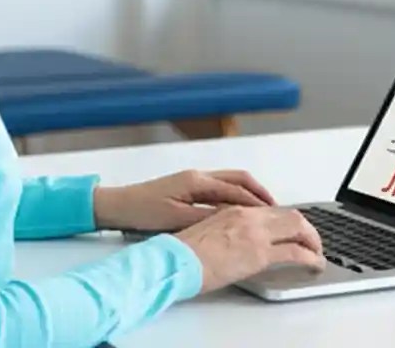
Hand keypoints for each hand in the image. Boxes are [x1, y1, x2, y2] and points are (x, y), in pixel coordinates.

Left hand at [92, 169, 276, 231]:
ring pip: (231, 181)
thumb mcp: (175, 219)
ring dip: (249, 192)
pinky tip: (240, 209)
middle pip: (238, 178)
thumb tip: (230, 220)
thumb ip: (204, 218)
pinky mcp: (189, 187)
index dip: (255, 201)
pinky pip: (221, 187)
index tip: (272, 212)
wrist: (119, 205)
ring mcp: (194, 179)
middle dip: (259, 191)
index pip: (235, 189)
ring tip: (264, 208)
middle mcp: (198, 176)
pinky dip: (236, 195)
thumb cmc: (142, 211)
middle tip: (275, 207)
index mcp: (196, 181)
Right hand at [175, 206, 325, 293]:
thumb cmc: (183, 252)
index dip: (289, 221)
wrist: (174, 260)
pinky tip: (315, 264)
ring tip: (317, 254)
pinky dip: (310, 258)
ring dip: (313, 241)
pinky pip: (295, 252)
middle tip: (312, 242)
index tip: (294, 231)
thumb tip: (241, 241)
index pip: (272, 210)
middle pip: (291, 215)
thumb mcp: (209, 231)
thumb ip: (230, 230)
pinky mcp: (260, 254)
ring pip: (298, 228)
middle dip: (307, 229)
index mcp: (235, 209)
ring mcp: (256, 233)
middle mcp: (249, 216)